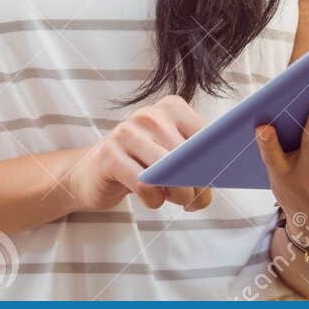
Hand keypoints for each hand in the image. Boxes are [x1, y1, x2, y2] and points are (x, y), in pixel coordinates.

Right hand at [60, 95, 214, 212]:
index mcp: (171, 108)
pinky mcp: (109, 155)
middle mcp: (149, 114)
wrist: (94, 173)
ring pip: (167, 170)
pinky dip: (154, 200)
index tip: (211, 183)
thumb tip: (212, 184)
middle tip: (194, 200)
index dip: (214, 165)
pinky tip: (151, 199)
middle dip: (197, 186)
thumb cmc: (143, 167)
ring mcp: (125, 132)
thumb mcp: (172, 157)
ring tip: (174, 199)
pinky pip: (144, 185)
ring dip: (178, 195)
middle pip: (188, 156)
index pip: (206, 136)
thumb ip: (196, 164)